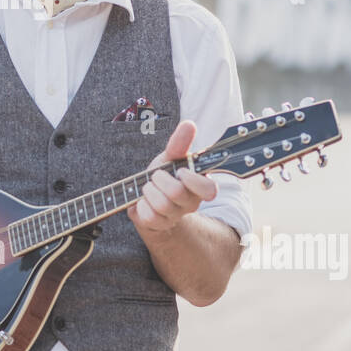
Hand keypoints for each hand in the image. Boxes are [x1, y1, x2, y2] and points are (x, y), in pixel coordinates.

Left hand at [128, 119, 217, 236]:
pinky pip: (148, 216)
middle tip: (157, 176)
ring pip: (161, 204)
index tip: (180, 171)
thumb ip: (180, 142)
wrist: (147, 195)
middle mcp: (191, 204)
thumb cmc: (164, 174)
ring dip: (148, 190)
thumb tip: (189, 124)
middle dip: (159, 178)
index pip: (209, 190)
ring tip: (149, 187)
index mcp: (200, 186)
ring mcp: (176, 217)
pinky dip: (140, 204)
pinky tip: (143, 201)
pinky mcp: (159, 226)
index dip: (192, 180)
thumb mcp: (171, 156)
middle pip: (176, 192)